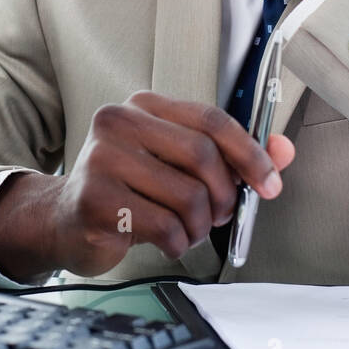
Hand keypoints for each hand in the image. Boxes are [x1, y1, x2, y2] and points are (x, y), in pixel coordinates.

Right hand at [0, 90, 293, 279]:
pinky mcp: (95, 199)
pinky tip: (165, 241)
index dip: (250, 153)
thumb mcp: (178, 166)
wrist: (65, 221)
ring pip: (188, 196)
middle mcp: (118, 122)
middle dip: (224, 195)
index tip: (269, 183)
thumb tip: (283, 151)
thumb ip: (231, 156)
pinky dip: (177, 242)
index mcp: (143, 106)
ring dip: (200, 226)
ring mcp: (102, 159)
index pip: (211, 119)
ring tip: (186, 230)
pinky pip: (164, 225)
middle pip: (202, 156)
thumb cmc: (129, 191)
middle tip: (220, 215)